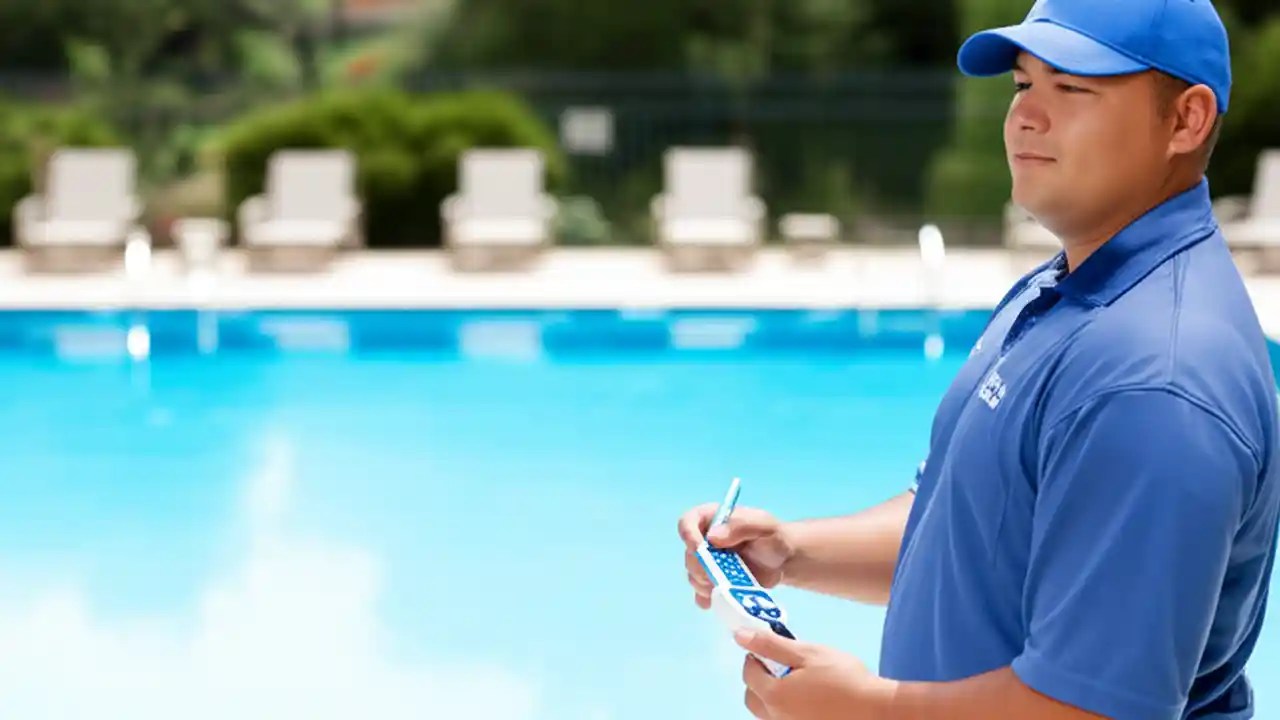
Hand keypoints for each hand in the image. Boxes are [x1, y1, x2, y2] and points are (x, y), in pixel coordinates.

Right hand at [677, 502, 794, 608]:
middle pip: (689, 555)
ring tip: (728, 584)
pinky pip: (701, 593)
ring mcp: (708, 564)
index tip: (700, 549)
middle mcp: (704, 541)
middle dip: (702, 566)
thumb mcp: (763, 524)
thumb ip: (740, 525)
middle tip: (721, 572)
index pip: (687, 522)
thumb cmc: (773, 537)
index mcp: (712, 519)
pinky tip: (720, 599)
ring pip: (694, 576)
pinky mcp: (713, 583)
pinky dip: (708, 598)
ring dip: (707, 583)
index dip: (688, 535)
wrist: (783, 561)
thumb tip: (712, 537)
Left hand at [735, 629, 886, 719]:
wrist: (876, 710)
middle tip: (780, 666)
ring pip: (767, 713)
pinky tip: (808, 700)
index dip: (754, 657)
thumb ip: (771, 645)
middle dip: (759, 679)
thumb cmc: (844, 678)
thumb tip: (740, 636)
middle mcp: (776, 718)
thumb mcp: (807, 653)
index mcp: (774, 695)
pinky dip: (787, 709)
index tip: (768, 648)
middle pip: (753, 697)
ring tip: (797, 684)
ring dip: (772, 696)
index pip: (748, 673)